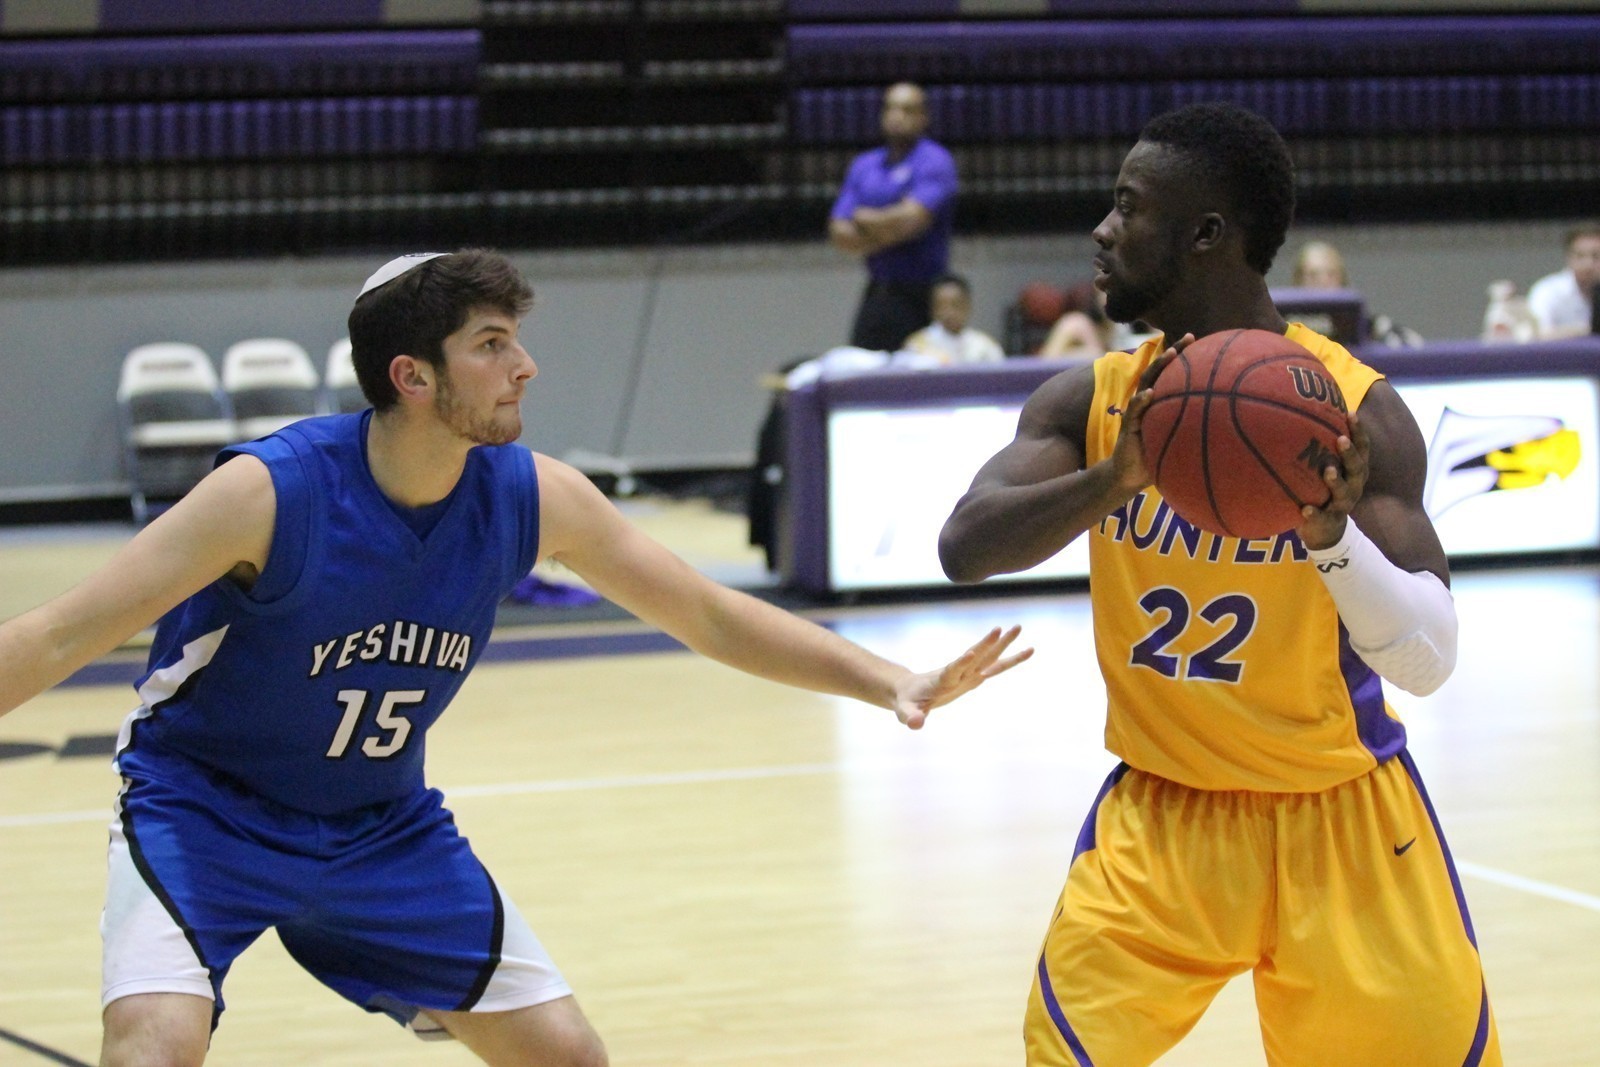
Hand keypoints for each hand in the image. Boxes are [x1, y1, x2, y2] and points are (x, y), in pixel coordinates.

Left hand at [892, 626, 1031, 729]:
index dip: (961, 663)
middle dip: (987, 644)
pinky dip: (1010, 659)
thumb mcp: (905, 711)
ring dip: (1003, 643)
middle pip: (975, 656)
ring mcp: (967, 673)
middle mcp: (957, 673)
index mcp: (942, 680)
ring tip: (1018, 627)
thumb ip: (911, 716)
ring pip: (988, 656)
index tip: (971, 652)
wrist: (910, 690)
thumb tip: (916, 724)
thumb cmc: (907, 701)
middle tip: (1001, 629)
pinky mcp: (974, 676)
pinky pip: (994, 665)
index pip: (953, 670)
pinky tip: (1027, 650)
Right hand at [1110, 334, 1190, 491]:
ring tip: (1170, 354)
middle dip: (1173, 352)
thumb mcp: (1181, 444)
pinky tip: (1149, 393)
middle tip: (1189, 338)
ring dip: (1158, 367)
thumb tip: (1231, 431)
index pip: (1173, 376)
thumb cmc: (1159, 460)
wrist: (1130, 477)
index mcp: (1161, 404)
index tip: (1204, 344)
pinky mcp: (1128, 426)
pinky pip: (1134, 411)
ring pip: (1146, 383)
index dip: (1186, 359)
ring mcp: (1137, 412)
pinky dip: (1141, 401)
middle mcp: (1148, 403)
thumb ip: (1195, 434)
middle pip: (1160, 371)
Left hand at [1297, 411, 1370, 549]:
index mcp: (1354, 471)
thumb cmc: (1324, 489)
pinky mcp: (1327, 521)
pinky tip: (1305, 509)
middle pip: (1357, 468)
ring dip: (1336, 481)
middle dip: (1350, 454)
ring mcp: (1341, 505)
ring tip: (1328, 471)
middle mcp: (1353, 486)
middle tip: (1341, 439)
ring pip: (1343, 493)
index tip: (1352, 413)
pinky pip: (1322, 517)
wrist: (1325, 530)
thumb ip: (1321, 447)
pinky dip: (1314, 513)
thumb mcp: (1327, 467)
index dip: (1359, 432)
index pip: (1362, 448)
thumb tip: (1304, 412)